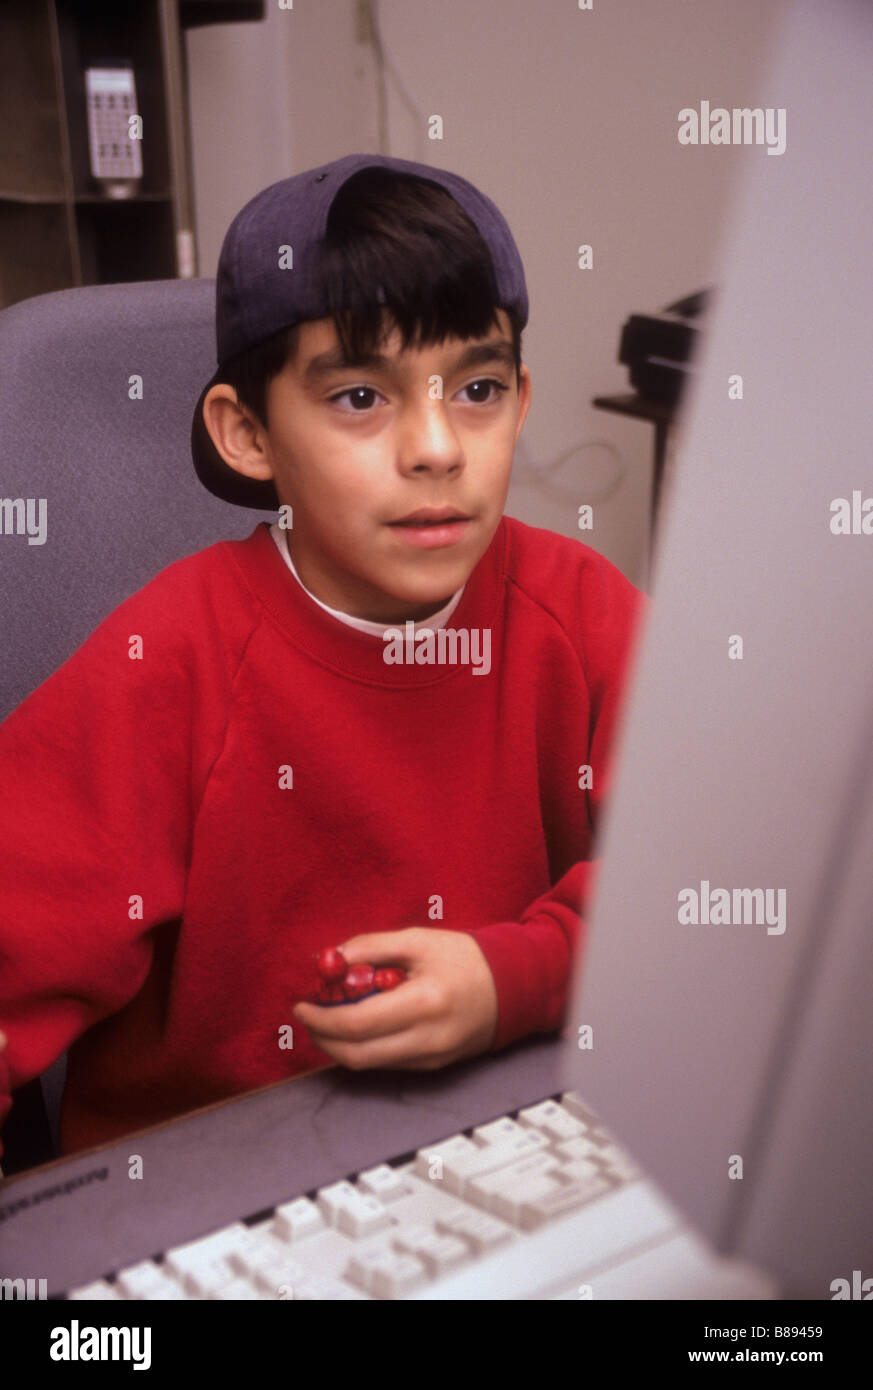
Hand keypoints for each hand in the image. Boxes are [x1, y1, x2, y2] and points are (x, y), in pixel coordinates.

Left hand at [292, 927, 498, 1071]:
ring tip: (328, 1018)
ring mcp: (431, 1058)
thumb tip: (329, 958)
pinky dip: (363, 1047)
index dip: (323, 1018)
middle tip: (308, 1016)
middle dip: (323, 1037)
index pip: (358, 1023)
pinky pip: (386, 1063)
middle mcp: (428, 1038)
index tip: (302, 1005)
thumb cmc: (467, 959)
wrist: (513, 987)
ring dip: (339, 1045)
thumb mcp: (418, 940)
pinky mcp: (433, 1067)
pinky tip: (356, 1026)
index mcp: (425, 1002)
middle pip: (357, 1054)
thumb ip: (371, 948)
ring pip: (368, 1064)